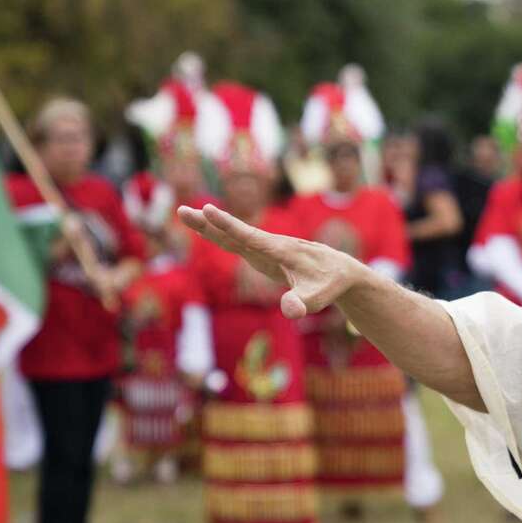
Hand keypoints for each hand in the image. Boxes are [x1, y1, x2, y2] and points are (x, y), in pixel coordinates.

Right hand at [178, 204, 366, 318]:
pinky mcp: (264, 254)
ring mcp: (266, 248)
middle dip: (209, 223)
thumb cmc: (329, 284)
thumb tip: (290, 312)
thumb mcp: (318, 298)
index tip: (208, 210)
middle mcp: (271, 245)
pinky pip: (238, 242)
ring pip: (234, 235)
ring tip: (184, 214)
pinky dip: (221, 235)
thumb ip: (303, 303)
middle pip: (235, 233)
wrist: (340, 271)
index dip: (229, 226)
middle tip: (181, 211)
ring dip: (209, 226)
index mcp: (281, 251)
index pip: (250, 237)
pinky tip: (205, 229)